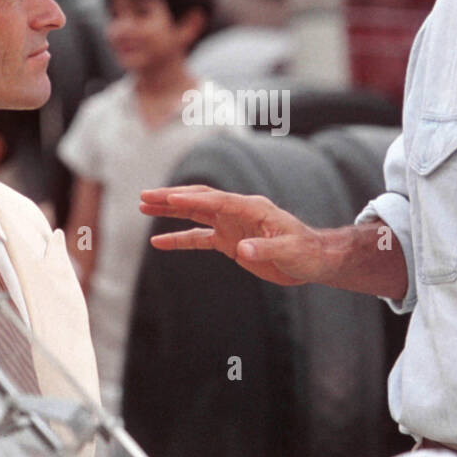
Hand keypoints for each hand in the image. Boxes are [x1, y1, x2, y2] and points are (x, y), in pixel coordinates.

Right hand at [139, 185, 327, 286]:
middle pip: (199, 200)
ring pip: (194, 214)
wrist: (313, 260)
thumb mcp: (289, 251)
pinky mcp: (229, 242)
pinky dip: (179, 239)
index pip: (217, 201)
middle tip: (144, 195)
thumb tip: (241, 249)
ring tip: (143, 207)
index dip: (193, 200)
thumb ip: (266, 249)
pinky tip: (158, 242)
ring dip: (170, 211)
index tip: (169, 199)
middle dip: (172, 198)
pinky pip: (199, 238)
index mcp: (252, 208)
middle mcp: (238, 212)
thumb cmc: (306, 252)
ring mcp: (231, 225)